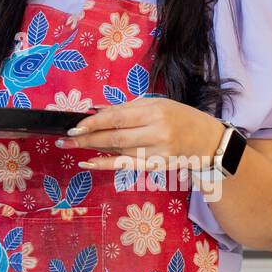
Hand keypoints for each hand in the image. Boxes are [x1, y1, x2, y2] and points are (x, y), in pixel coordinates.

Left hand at [53, 97, 224, 170]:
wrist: (207, 140)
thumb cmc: (178, 117)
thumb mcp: (156, 104)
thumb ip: (127, 108)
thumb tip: (96, 110)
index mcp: (155, 112)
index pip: (118, 117)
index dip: (95, 122)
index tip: (75, 124)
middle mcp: (156, 133)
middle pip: (115, 137)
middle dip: (87, 137)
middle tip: (65, 137)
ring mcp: (156, 152)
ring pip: (118, 152)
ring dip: (91, 149)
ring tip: (70, 145)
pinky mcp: (156, 167)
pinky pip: (126, 166)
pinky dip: (105, 165)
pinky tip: (87, 163)